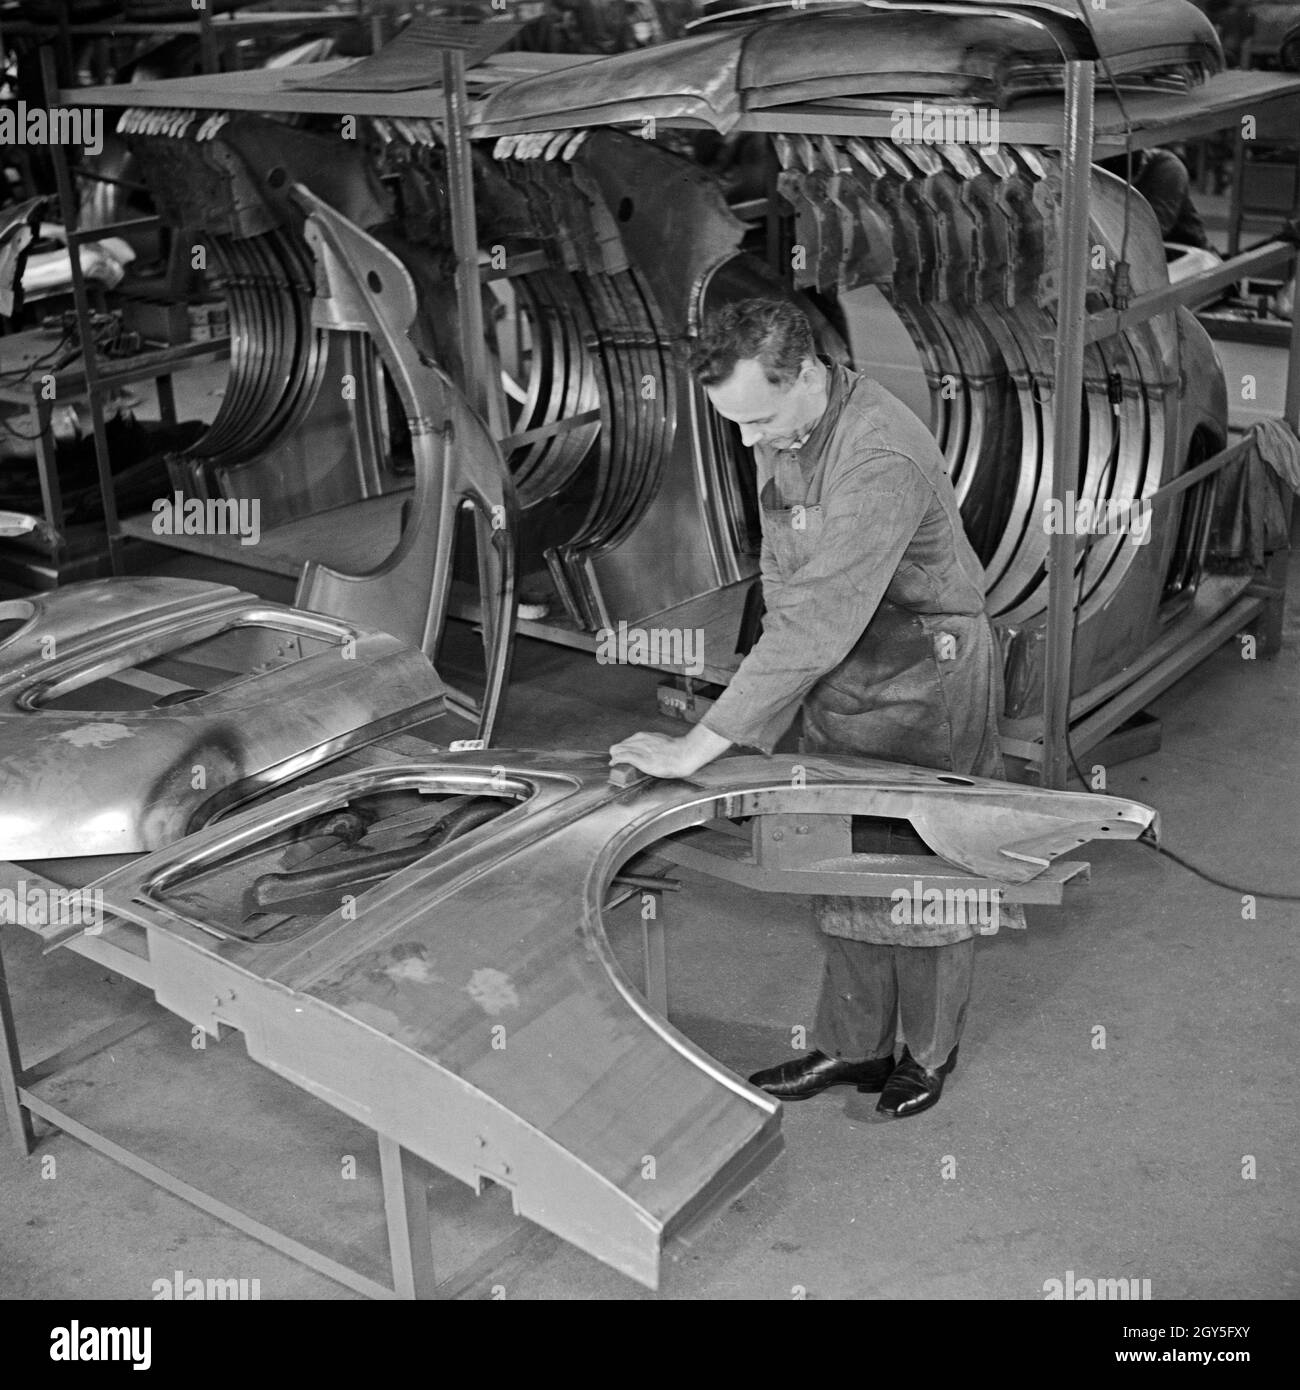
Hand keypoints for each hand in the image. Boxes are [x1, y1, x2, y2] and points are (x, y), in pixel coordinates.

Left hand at [609, 724, 730, 778]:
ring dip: (615, 757)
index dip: (622, 749)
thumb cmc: (676, 750)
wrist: (684, 754)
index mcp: (645, 736)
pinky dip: (616, 760)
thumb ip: (652, 743)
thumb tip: (651, 750)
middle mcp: (640, 741)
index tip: (621, 754)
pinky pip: (622, 757)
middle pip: (620, 745)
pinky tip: (614, 764)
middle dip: (616, 753)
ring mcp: (640, 749)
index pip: (626, 742)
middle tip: (616, 761)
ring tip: (614, 764)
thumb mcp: (661, 741)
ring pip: (618, 750)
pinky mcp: (640, 759)